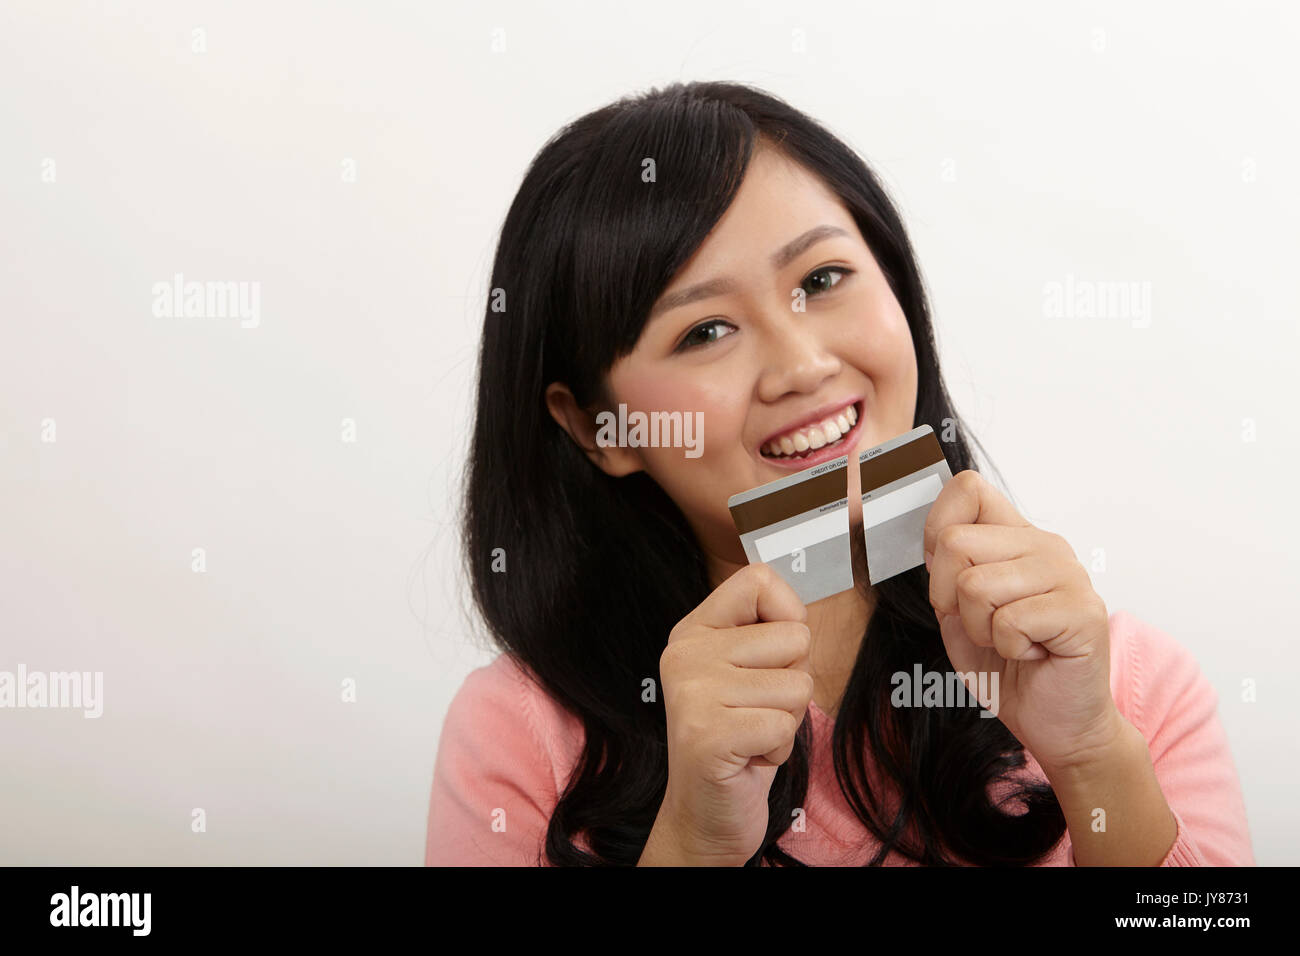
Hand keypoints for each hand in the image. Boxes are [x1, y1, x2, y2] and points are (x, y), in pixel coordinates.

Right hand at [648, 562, 813, 865]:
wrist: (705, 814)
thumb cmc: (740, 738)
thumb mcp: (748, 673)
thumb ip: (767, 635)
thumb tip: (801, 613)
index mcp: (694, 631)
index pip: (759, 580)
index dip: (788, 615)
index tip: (772, 656)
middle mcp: (685, 653)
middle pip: (795, 638)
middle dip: (793, 683)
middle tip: (755, 710)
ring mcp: (691, 692)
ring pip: (798, 686)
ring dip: (786, 721)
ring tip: (750, 734)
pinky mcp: (706, 734)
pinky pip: (785, 726)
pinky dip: (778, 749)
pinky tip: (747, 757)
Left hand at [922, 470, 1123, 775]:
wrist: (1056, 723)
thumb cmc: (1008, 667)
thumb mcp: (959, 611)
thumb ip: (947, 569)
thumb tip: (936, 538)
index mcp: (1016, 536)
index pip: (967, 488)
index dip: (937, 532)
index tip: (948, 579)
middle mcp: (1045, 545)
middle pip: (954, 542)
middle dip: (949, 598)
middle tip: (985, 626)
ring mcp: (1069, 575)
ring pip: (976, 585)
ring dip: (980, 629)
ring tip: (1012, 641)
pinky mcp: (1082, 611)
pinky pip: (1009, 621)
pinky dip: (1008, 649)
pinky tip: (1034, 654)